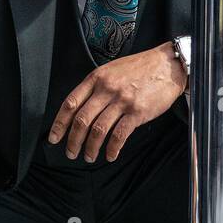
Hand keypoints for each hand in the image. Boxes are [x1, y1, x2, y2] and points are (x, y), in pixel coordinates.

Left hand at [47, 43, 187, 162]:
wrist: (168, 65)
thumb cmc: (139, 68)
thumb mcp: (111, 70)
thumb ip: (95, 87)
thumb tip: (79, 110)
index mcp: (96, 78)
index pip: (70, 103)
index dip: (59, 123)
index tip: (54, 138)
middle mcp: (106, 89)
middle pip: (82, 120)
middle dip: (73, 140)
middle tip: (71, 153)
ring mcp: (122, 101)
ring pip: (98, 130)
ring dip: (91, 148)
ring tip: (89, 157)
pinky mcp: (137, 112)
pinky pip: (119, 135)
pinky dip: (112, 149)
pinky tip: (110, 155)